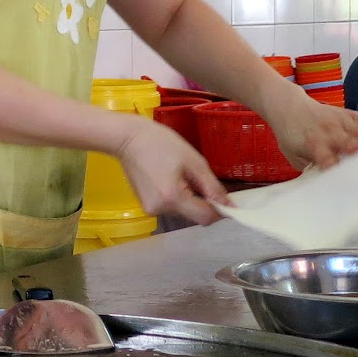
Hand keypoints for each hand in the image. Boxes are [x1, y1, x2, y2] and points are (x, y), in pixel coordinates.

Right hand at [114, 118, 230, 225]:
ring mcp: (151, 210)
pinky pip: (171, 207)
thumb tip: (229, 205)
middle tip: (199, 178)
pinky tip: (169, 179)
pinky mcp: (146, 206)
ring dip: (190, 199)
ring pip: (183, 212)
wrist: (127, 138)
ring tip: (181, 175)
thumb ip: (213, 186)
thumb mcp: (194, 161)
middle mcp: (161, 209)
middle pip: (194, 215)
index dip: (220, 211)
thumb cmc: (161, 143)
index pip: (205, 217)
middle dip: (204, 202)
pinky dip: (178, 198)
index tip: (227, 200)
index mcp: (173, 197)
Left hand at [267, 95, 357, 171]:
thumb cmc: (292, 137)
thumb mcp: (293, 156)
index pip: (325, 159)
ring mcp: (340, 123)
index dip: (334, 166)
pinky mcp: (348, 115)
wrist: (289, 108)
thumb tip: (326, 184)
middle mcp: (329, 134)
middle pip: (347, 142)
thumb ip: (310, 168)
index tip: (345, 177)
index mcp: (313, 146)